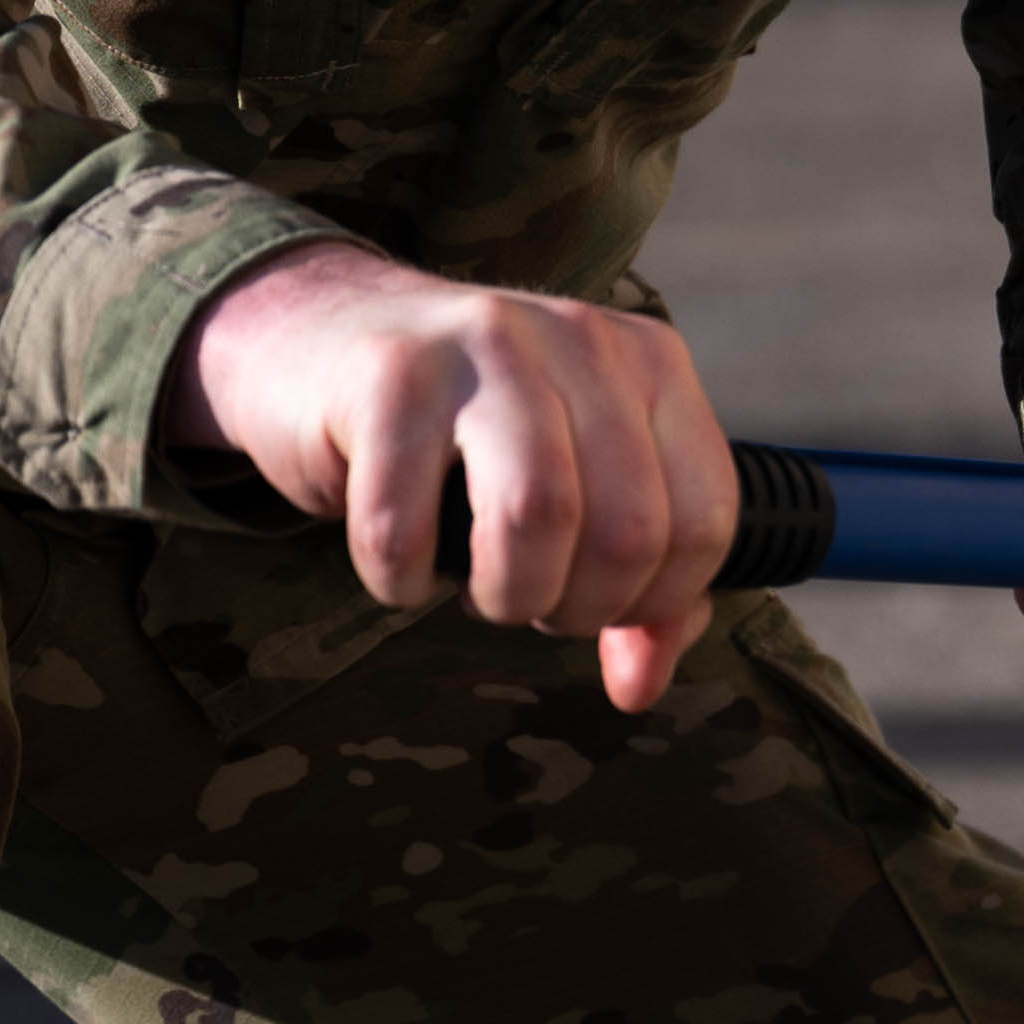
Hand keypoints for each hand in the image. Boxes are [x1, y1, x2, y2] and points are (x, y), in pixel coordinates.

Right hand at [165, 242, 740, 710]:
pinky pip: (405, 527)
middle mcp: (580, 340)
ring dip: (507, 594)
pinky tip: (403, 557)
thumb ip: (634, 586)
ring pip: (538, 516)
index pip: (708, 519)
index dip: (656, 602)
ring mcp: (484, 346)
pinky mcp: (389, 376)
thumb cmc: (459, 437)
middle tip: (530, 601)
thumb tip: (639, 684)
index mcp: (650, 363)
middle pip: (629, 531)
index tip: (598, 609)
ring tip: (479, 587)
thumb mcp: (573, 487)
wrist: (315, 338)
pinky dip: (402, 577)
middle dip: (578, 609)